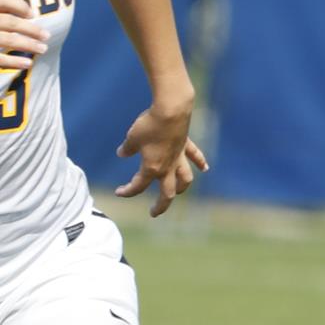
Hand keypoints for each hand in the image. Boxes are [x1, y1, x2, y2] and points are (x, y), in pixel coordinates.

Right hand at [0, 0, 49, 71]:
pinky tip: (28, 64)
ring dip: (28, 45)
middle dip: (30, 29)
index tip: (33, 14)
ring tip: (43, 49)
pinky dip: (13, 62)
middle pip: (9, 22)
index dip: (19, 6)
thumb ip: (0, 1)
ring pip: (6, 40)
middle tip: (47, 36)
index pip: (3, 1)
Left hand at [115, 89, 205, 216]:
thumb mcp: (132, 138)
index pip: (138, 186)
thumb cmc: (149, 125)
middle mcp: (168, 167)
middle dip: (161, 205)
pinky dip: (200, 163)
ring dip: (181, 188)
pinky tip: (205, 169)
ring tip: (177, 192)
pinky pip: (194, 156)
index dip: (127, 191)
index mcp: (152, 168)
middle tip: (154, 212)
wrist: (170, 111)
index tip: (119, 192)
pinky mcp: (186, 145)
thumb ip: (127, 149)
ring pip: (184, 179)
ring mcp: (179, 157)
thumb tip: (122, 153)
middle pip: (167, 193)